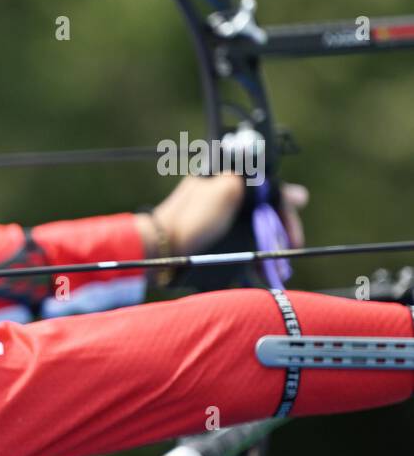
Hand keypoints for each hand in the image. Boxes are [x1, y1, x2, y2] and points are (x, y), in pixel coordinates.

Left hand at [147, 171, 309, 255]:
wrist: (161, 251)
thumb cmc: (191, 220)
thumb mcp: (223, 191)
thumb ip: (252, 183)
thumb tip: (288, 188)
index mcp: (224, 182)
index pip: (265, 190)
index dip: (283, 207)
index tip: (295, 226)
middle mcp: (222, 200)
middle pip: (261, 214)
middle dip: (278, 233)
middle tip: (289, 250)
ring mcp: (217, 222)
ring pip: (252, 233)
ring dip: (268, 249)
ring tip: (277, 269)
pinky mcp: (211, 242)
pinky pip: (239, 247)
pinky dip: (252, 258)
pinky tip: (262, 272)